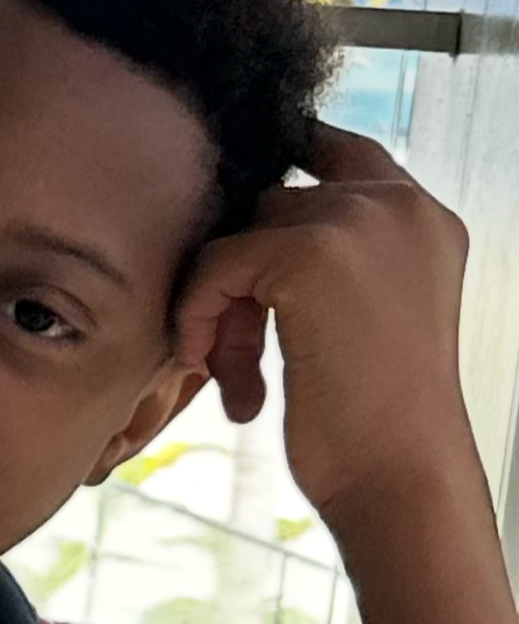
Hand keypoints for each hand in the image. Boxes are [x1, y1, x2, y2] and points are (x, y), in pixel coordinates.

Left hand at [175, 122, 473, 517]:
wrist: (401, 476)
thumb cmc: (375, 411)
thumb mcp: (365, 308)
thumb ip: (324, 252)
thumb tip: (235, 217)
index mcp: (421, 217)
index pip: (340, 148)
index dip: (285, 162)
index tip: (242, 196)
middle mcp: (397, 205)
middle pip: (271, 206)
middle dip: (244, 280)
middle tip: (240, 355)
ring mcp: (357, 221)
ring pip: (239, 237)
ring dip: (223, 310)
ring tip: (240, 376)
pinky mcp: (309, 252)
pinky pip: (216, 264)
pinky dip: (201, 318)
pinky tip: (229, 380)